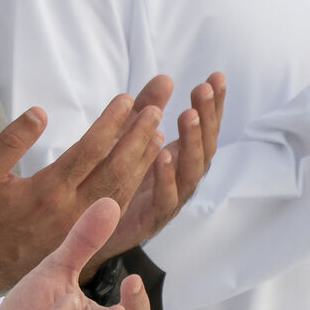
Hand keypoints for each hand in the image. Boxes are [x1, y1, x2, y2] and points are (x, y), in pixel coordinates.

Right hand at [0, 79, 167, 298]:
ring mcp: (78, 226)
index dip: (111, 122)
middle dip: (137, 137)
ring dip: (141, 161)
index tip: (126, 99)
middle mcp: (69, 209)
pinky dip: (132, 185)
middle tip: (154, 110)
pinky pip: (115, 209)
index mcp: (46, 190)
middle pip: (114, 169)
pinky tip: (140, 168)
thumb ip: (11, 140)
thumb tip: (39, 112)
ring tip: (156, 133)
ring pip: (120, 191)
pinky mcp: (80, 236)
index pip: (90, 149)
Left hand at [99, 73, 224, 261]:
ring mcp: (170, 201)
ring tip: (188, 114)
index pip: (204, 129)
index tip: (215, 77)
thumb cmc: (118, 182)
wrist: (93, 231)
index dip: (213, 105)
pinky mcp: (150, 221)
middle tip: (202, 89)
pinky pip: (163, 200)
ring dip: (191, 142)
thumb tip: (165, 77)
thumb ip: (147, 110)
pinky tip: (162, 154)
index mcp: (179, 159)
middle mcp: (181, 179)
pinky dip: (166, 178)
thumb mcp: (131, 140)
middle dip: (207, 117)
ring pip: (190, 172)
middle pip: (204, 147)